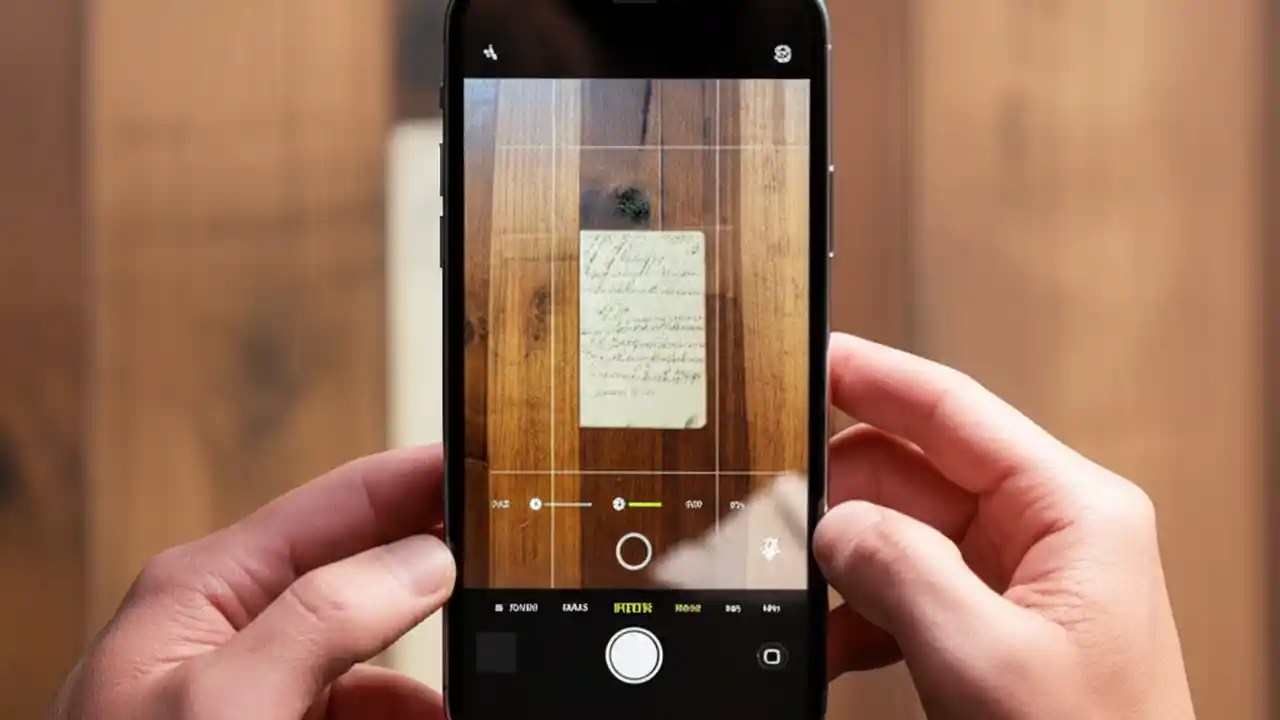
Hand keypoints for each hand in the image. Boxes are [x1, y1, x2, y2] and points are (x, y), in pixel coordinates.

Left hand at [50, 447, 453, 719]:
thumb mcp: (222, 704)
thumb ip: (322, 616)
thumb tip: (421, 559)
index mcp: (208, 591)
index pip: (341, 503)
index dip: (421, 479)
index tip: (491, 469)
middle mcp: (235, 632)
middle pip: (368, 577)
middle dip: (442, 584)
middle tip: (509, 581)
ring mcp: (258, 693)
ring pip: (379, 662)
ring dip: (435, 681)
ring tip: (486, 683)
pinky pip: (367, 714)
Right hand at [817, 334, 1194, 718]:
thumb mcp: (984, 659)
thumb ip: (899, 570)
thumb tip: (834, 525)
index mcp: (1071, 512)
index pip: (955, 412)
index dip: (877, 377)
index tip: (814, 356)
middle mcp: (1046, 533)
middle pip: (915, 473)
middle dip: (845, 496)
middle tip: (777, 510)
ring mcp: (1018, 580)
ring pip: (902, 535)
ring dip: (849, 566)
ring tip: (807, 592)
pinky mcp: (991, 625)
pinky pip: (908, 589)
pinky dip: (863, 613)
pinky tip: (838, 643)